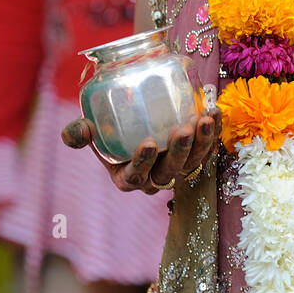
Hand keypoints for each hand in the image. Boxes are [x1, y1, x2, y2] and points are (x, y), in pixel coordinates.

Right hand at [60, 113, 218, 193]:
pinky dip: (213, 133)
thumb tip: (79, 131)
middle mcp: (154, 179)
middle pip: (170, 172)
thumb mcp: (90, 133)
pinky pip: (207, 150)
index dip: (143, 163)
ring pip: (193, 163)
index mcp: (127, 178)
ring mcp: (177, 170)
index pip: (136, 176)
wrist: (132, 124)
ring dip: (202, 142)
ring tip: (205, 119)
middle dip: (178, 151)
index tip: (148, 143)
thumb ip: (78, 133)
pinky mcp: (194, 158)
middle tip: (183, 129)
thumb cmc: (107, 132)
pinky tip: (214, 113)